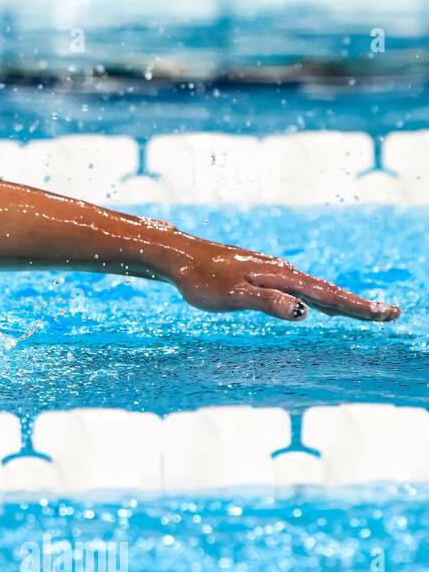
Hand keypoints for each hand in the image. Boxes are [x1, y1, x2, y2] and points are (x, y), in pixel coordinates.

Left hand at [166, 241, 399, 321]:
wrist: (178, 257)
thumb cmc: (202, 279)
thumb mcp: (234, 295)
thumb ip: (268, 303)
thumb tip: (304, 312)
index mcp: (281, 277)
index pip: (327, 296)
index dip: (356, 307)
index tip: (386, 314)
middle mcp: (282, 272)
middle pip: (328, 292)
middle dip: (358, 305)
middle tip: (391, 314)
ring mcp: (272, 273)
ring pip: (314, 290)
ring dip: (341, 303)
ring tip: (366, 312)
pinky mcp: (261, 276)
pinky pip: (298, 290)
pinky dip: (318, 299)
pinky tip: (319, 307)